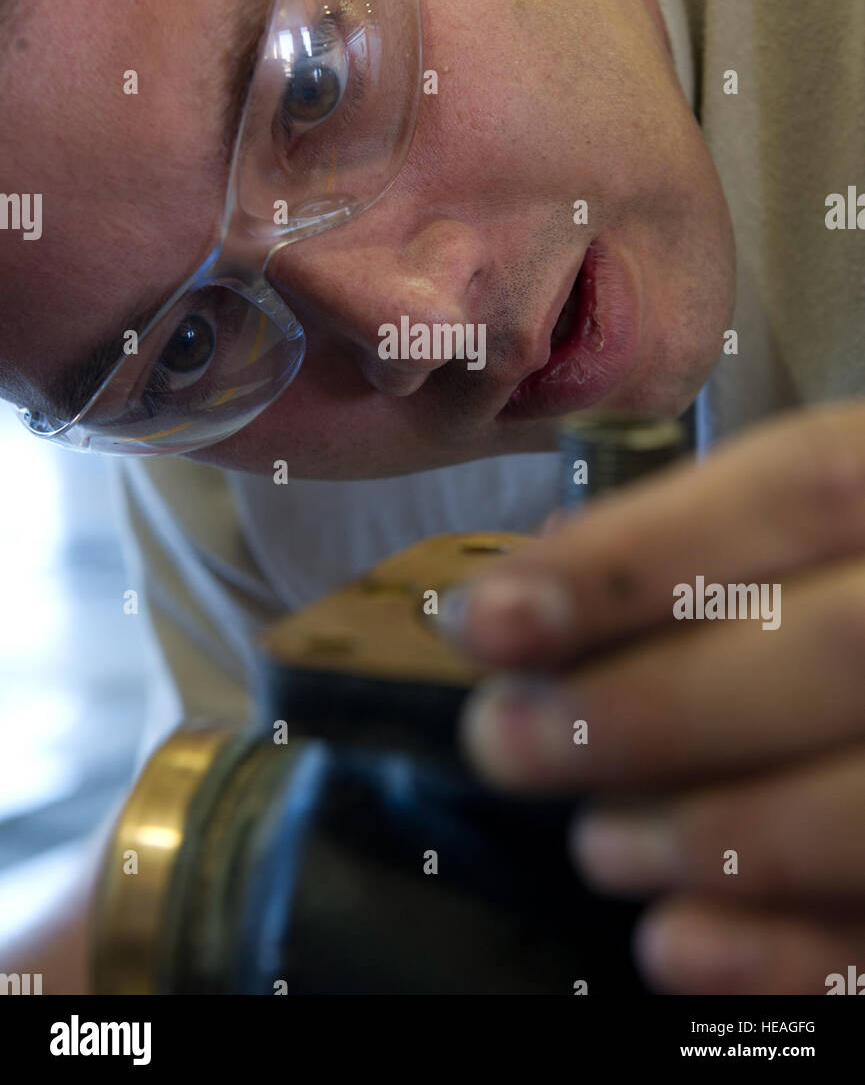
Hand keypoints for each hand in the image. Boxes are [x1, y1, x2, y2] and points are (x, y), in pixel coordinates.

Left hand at [439, 399, 864, 994]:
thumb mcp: (823, 514)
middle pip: (835, 649)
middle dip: (649, 707)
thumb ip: (710, 535)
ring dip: (714, 835)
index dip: (632, 557)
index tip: (488, 619)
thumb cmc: (850, 577)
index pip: (796, 488)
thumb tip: (541, 581)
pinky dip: (791, 955)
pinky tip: (678, 947)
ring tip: (599, 845)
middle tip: (507, 740)